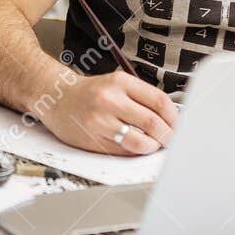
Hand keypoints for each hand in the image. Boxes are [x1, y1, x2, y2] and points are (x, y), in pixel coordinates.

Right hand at [39, 70, 177, 155]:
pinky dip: (135, 152)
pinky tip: (136, 147)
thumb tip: (170, 119)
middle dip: (168, 136)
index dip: (174, 117)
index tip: (178, 124)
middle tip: (171, 139)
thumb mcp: (116, 84)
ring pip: (139, 142)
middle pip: (152, 123)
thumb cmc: (90, 93)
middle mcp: (109, 100)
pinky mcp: (92, 139)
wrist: (56, 97)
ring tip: (154, 145)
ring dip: (152, 147)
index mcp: (120, 82)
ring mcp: (100, 121)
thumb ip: (141, 97)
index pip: (159, 101)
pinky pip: (123, 151)